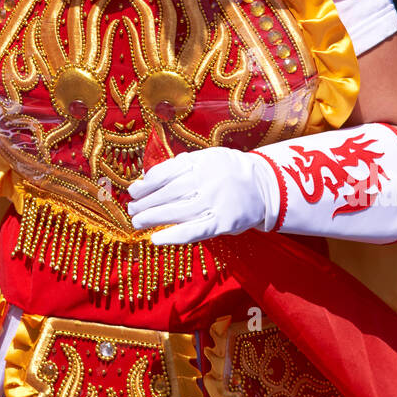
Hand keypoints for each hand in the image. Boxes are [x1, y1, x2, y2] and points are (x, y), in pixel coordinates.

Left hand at [127, 148, 273, 244]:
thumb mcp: (208, 158)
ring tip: (137, 222)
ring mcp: (214, 202)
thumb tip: (148, 178)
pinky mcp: (222, 223)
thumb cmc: (229, 172)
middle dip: (145, 203)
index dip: (145, 184)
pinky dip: (173, 235)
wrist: (265, 186)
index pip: (164, 174)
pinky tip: (156, 238)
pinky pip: (193, 231)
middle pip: (166, 193)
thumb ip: (181, 166)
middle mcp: (205, 181)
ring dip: (152, 218)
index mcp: (199, 162)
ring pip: (175, 212)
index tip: (133, 191)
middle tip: (131, 210)